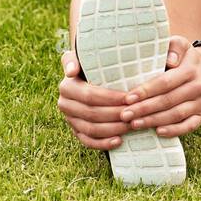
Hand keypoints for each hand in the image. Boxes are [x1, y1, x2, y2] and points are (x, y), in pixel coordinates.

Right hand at [57, 42, 181, 149]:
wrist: (90, 77)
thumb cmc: (94, 64)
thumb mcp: (86, 56)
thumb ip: (76, 57)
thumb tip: (71, 70)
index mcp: (66, 86)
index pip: (90, 95)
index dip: (111, 98)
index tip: (130, 98)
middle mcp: (64, 104)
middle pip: (92, 114)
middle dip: (115, 114)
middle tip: (136, 114)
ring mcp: (70, 120)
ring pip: (91, 129)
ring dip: (113, 129)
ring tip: (132, 125)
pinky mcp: (76, 132)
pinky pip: (88, 141)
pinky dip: (103, 144)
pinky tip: (120, 141)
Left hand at [116, 35, 200, 138]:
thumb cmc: (187, 58)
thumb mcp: (182, 44)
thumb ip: (173, 47)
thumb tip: (170, 60)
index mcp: (190, 70)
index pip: (165, 82)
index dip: (146, 91)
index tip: (128, 98)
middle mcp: (197, 88)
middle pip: (168, 101)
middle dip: (144, 109)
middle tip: (125, 114)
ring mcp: (200, 103)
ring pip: (176, 115)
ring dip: (154, 121)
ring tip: (134, 124)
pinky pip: (189, 126)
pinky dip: (174, 131)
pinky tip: (158, 132)